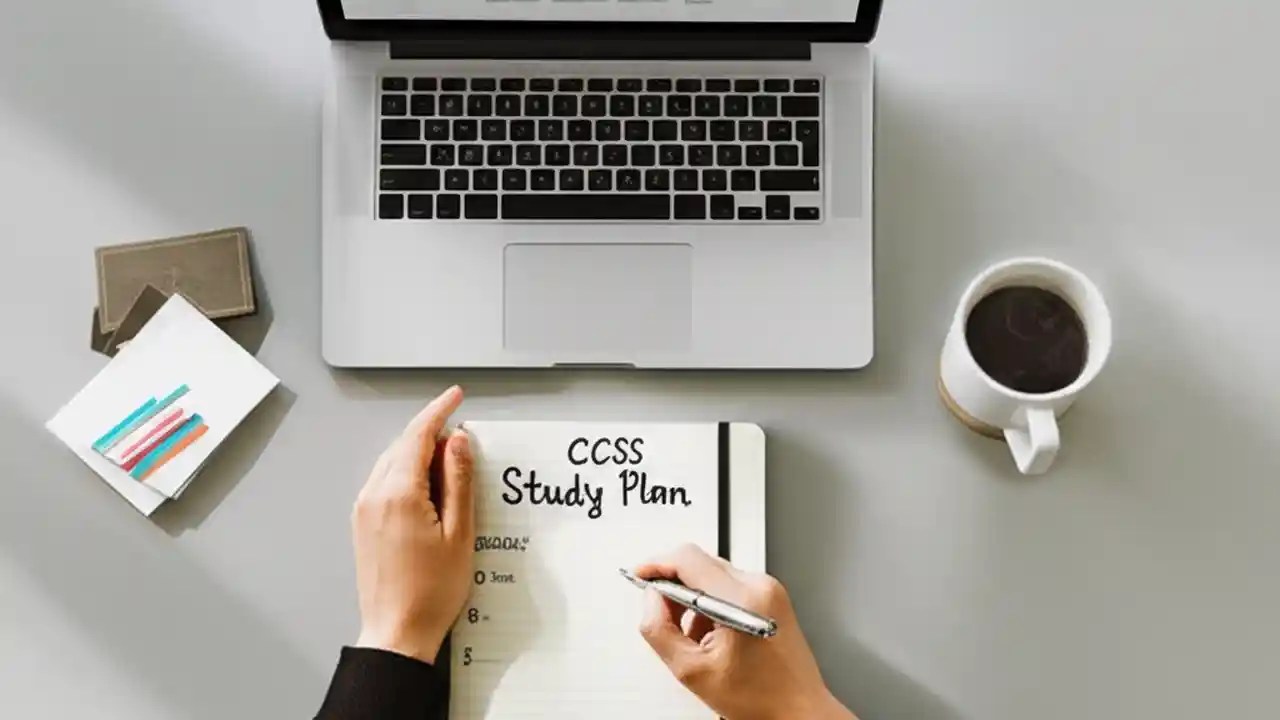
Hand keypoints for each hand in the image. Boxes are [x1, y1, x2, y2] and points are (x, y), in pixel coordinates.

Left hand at [352, 386, 473, 663]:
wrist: (397, 633)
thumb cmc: (431, 592)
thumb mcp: (459, 531)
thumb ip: (458, 480)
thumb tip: (458, 441)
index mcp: (398, 494)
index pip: (418, 435)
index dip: (439, 411)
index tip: (455, 396)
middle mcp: (373, 495)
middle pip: (402, 446)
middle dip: (431, 434)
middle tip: (463, 440)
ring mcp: (363, 509)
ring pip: (392, 462)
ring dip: (418, 454)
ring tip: (450, 467)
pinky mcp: (362, 523)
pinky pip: (384, 482)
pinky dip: (406, 474)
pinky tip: (428, 489)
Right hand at [635, 545, 855, 719]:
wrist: (798, 710)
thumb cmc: (759, 698)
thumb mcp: (692, 671)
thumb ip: (660, 630)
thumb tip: (651, 600)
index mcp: (742, 600)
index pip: (687, 559)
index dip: (657, 565)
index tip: (641, 576)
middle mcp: (760, 585)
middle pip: (699, 563)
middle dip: (674, 587)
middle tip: (663, 617)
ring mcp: (769, 589)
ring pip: (712, 574)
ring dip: (693, 598)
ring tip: (696, 638)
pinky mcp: (772, 596)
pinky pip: (729, 586)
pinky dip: (712, 604)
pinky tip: (714, 636)